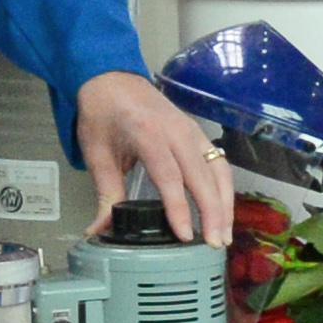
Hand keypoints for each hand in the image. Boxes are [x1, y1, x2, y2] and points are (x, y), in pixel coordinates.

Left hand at [75, 66, 233, 253]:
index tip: (185, 235)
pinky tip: (225, 211)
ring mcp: (192, 130)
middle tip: (216, 244)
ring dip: (225, 204)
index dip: (179, 208)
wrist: (111, 79)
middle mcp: (176, 131)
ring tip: (224, 235)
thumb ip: (104, 193)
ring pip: (217, 170)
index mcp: (148, 133)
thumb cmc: (103, 113)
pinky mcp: (198, 134)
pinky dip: (225, 189)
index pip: (170, 176)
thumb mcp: (97, 153)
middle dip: (213, 212)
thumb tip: (98, 230)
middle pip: (201, 176)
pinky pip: (218, 163)